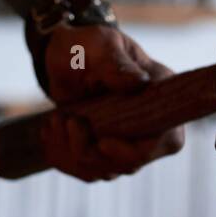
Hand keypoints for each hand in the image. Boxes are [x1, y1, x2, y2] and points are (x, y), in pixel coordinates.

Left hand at [37, 24, 184, 181]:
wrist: (62, 56)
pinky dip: (62, 157)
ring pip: (104, 171)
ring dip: (71, 152)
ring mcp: (125, 142)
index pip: (166, 141)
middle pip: (130, 164)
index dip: (134, 152)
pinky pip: (86, 171)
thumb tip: (139, 83)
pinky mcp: (102, 152)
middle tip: (66, 121)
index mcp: (160, 98)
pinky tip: (50, 131)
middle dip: (91, 152)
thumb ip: (117, 65)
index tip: (101, 144)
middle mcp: (149, 126)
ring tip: (55, 120)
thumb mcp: (100, 46)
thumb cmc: (86, 45)